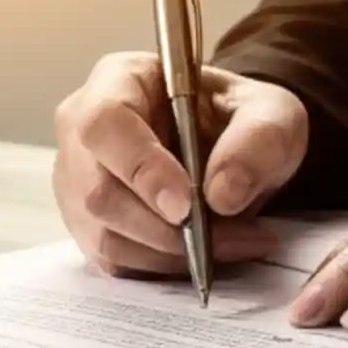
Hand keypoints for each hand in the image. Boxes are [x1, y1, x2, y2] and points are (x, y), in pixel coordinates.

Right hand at [52, 52, 308, 273]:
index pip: (104, 124)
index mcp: (118, 80)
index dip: (140, 168)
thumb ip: (257, 140)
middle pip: (98, 191)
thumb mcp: (271, 112)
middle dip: (164, 227)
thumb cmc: (237, 118)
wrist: (227, 144)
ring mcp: (77, 181)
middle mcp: (82, 131)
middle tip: (227, 234)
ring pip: (105, 234)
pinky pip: (115, 259)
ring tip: (233, 243)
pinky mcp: (88, 224)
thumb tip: (222, 195)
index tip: (186, 206)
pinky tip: (205, 254)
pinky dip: (163, 266)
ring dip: (170, 252)